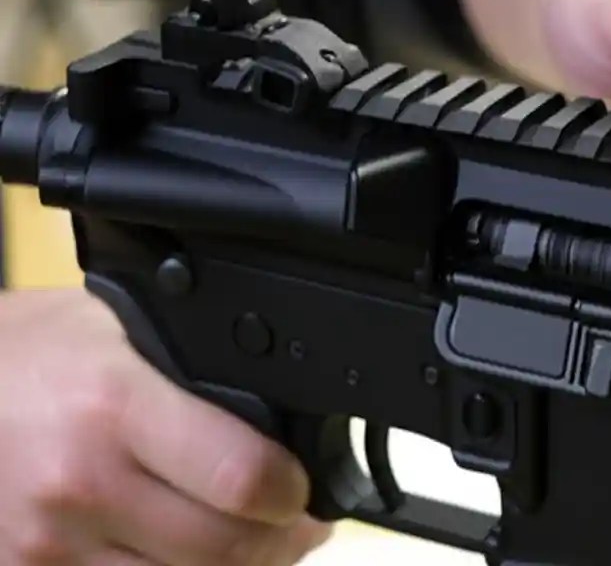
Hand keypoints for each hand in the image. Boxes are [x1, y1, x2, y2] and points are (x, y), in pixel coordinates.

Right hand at [0, 289, 329, 564]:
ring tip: (248, 539)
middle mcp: (80, 484)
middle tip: (296, 524)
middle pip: (224, 550)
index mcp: (115, 408)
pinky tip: (186, 554)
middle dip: (281, 541)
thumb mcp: (123, 331)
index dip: (292, 493)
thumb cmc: (40, 354)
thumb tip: (288, 416)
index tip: (304, 490)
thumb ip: (201, 373)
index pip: (242, 479)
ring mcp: (47, 546)